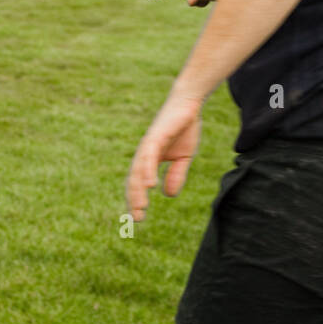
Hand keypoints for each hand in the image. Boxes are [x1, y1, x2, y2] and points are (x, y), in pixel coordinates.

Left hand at [126, 96, 202, 221]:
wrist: (188, 105)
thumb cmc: (184, 129)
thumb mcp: (183, 157)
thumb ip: (176, 175)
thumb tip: (168, 195)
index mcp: (148, 160)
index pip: (138, 184)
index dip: (137, 200)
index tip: (138, 218)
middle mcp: (143, 154)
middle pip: (134, 181)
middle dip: (134, 200)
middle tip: (136, 219)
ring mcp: (147, 146)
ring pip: (138, 171)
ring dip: (138, 190)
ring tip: (141, 207)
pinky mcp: (154, 137)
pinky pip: (149, 157)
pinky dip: (148, 171)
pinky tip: (150, 185)